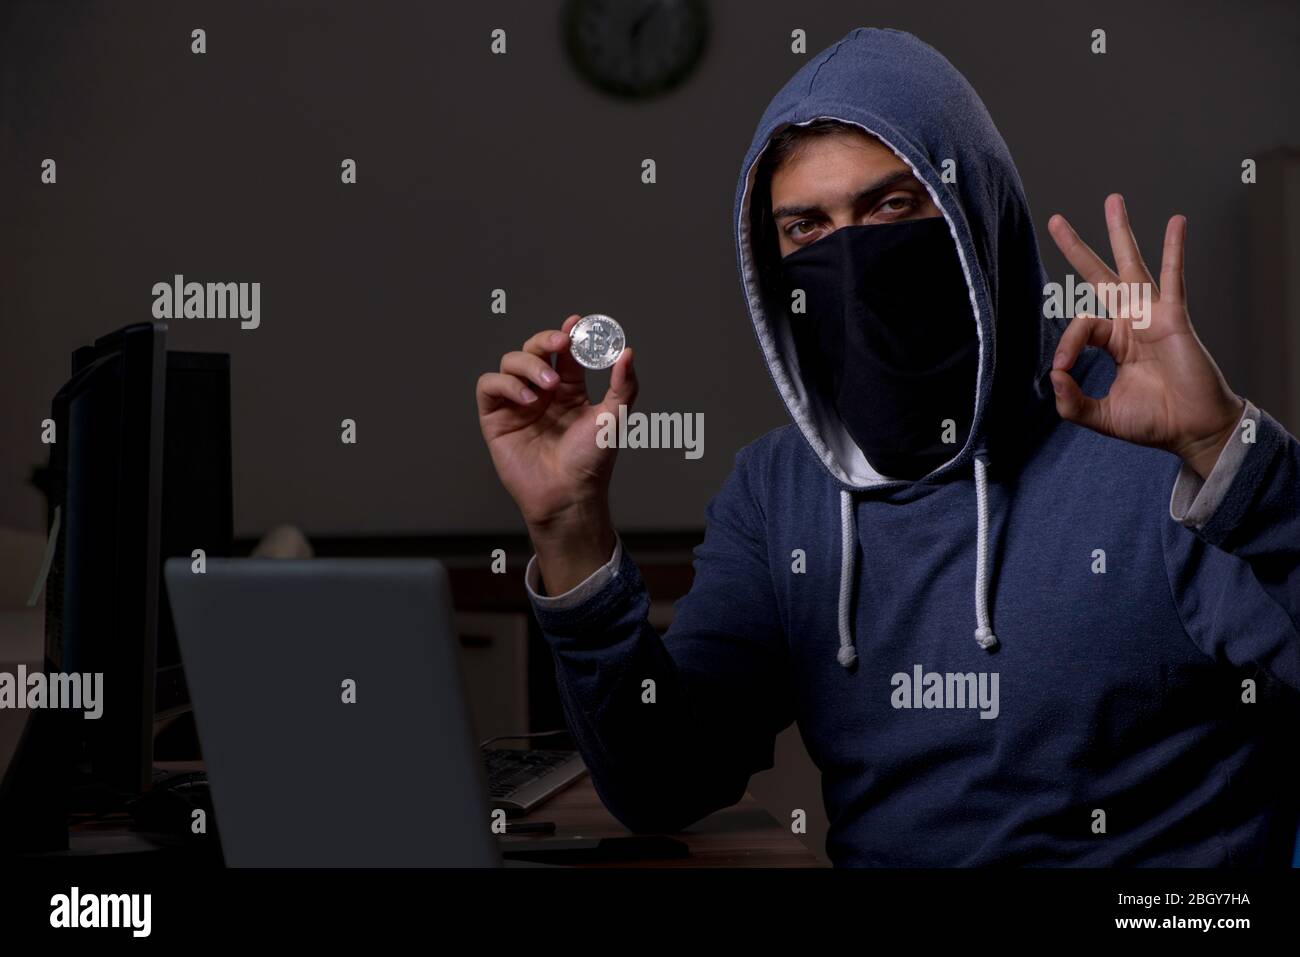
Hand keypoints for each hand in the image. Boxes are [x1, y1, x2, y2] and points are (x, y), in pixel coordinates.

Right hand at [476, 314, 636, 589]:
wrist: (568, 496)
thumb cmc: (590, 464)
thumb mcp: (613, 419)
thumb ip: (623, 385)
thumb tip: (628, 352)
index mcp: (569, 390)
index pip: (564, 352)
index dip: (568, 334)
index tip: (576, 323)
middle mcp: (542, 393)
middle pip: (534, 349)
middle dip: (545, 340)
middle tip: (560, 343)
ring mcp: (518, 403)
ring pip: (511, 362)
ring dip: (529, 365)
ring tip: (547, 385)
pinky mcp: (496, 418)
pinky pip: (489, 386)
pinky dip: (505, 384)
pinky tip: (527, 397)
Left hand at [1047, 194, 1244, 479]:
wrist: (1193, 430)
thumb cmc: (1154, 421)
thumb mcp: (1100, 415)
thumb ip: (1071, 401)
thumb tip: (1052, 377)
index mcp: (1114, 341)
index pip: (1080, 325)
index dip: (1065, 344)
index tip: (1062, 369)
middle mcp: (1130, 322)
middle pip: (1098, 276)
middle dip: (1076, 248)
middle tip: (1055, 221)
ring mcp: (1152, 315)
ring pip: (1131, 266)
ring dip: (1120, 232)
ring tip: (1112, 201)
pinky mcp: (1174, 317)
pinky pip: (1171, 278)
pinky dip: (1173, 250)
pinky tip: (1175, 222)